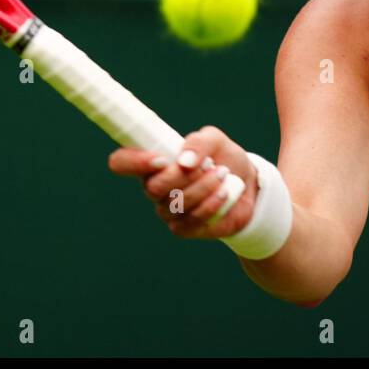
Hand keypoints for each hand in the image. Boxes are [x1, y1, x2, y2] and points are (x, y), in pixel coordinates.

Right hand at [107, 126, 257, 239]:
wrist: (247, 185)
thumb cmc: (223, 158)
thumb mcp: (215, 140)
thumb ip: (198, 142)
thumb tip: (183, 161)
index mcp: (153, 163)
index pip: (121, 162)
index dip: (133, 161)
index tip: (162, 159)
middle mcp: (154, 188)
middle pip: (152, 188)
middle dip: (184, 176)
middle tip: (209, 165)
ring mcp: (167, 211)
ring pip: (176, 204)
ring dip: (204, 187)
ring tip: (223, 174)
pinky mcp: (183, 228)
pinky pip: (191, 220)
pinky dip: (211, 204)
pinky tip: (224, 193)